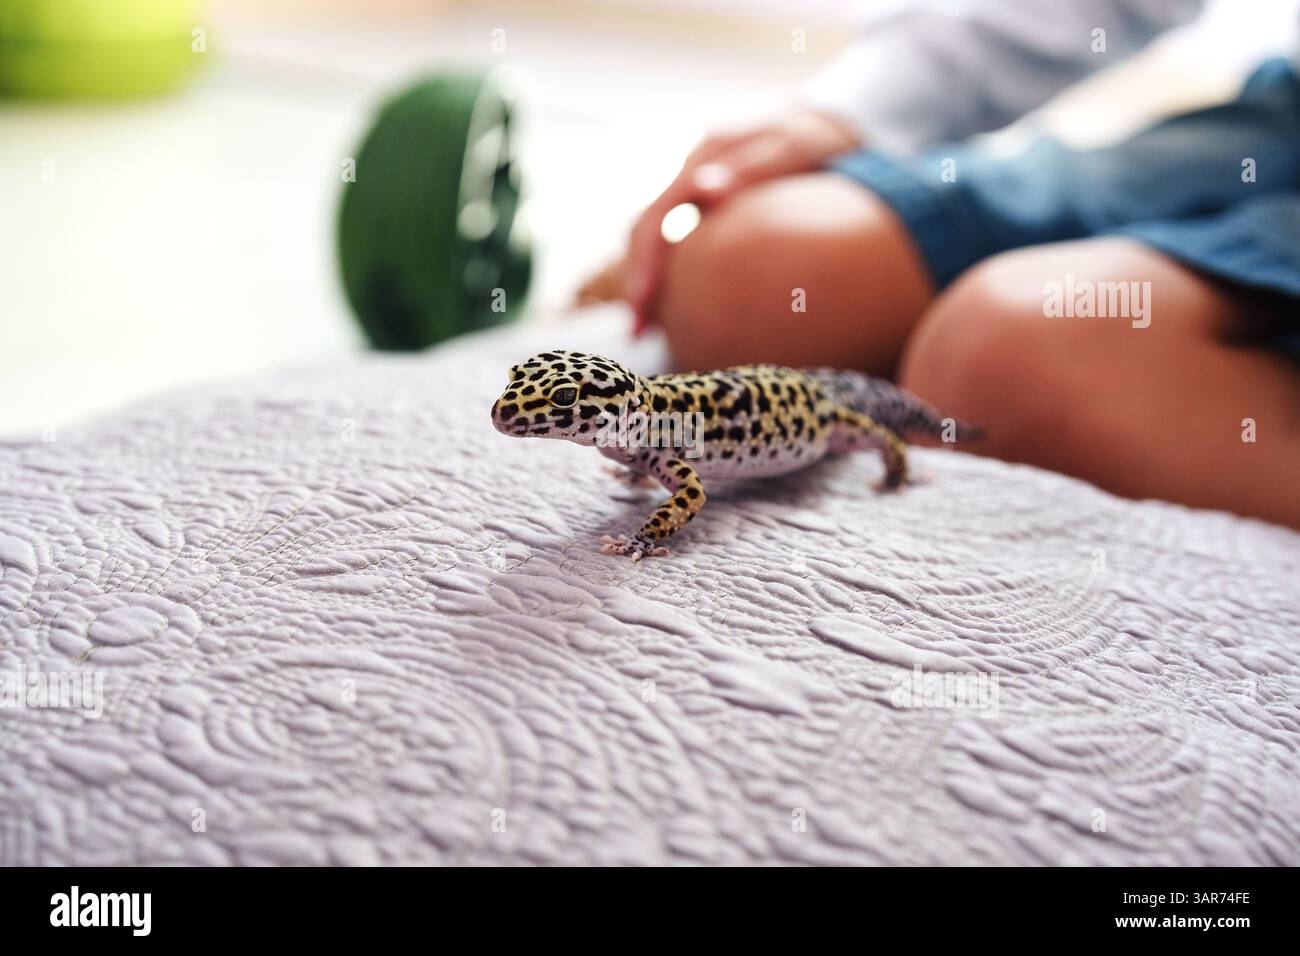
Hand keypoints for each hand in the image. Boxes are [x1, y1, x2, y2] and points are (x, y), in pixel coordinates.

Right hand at [621, 108, 859, 334]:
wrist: (838, 117)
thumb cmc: (821, 138)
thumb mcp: (794, 146)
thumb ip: (751, 168)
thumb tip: (705, 188)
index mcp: (706, 156)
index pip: (658, 214)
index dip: (646, 261)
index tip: (643, 303)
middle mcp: (694, 168)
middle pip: (646, 227)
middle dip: (639, 278)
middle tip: (637, 330)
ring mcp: (700, 181)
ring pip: (657, 232)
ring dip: (649, 277)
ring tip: (647, 326)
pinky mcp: (711, 197)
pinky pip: (679, 234)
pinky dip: (671, 268)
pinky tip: (676, 302)